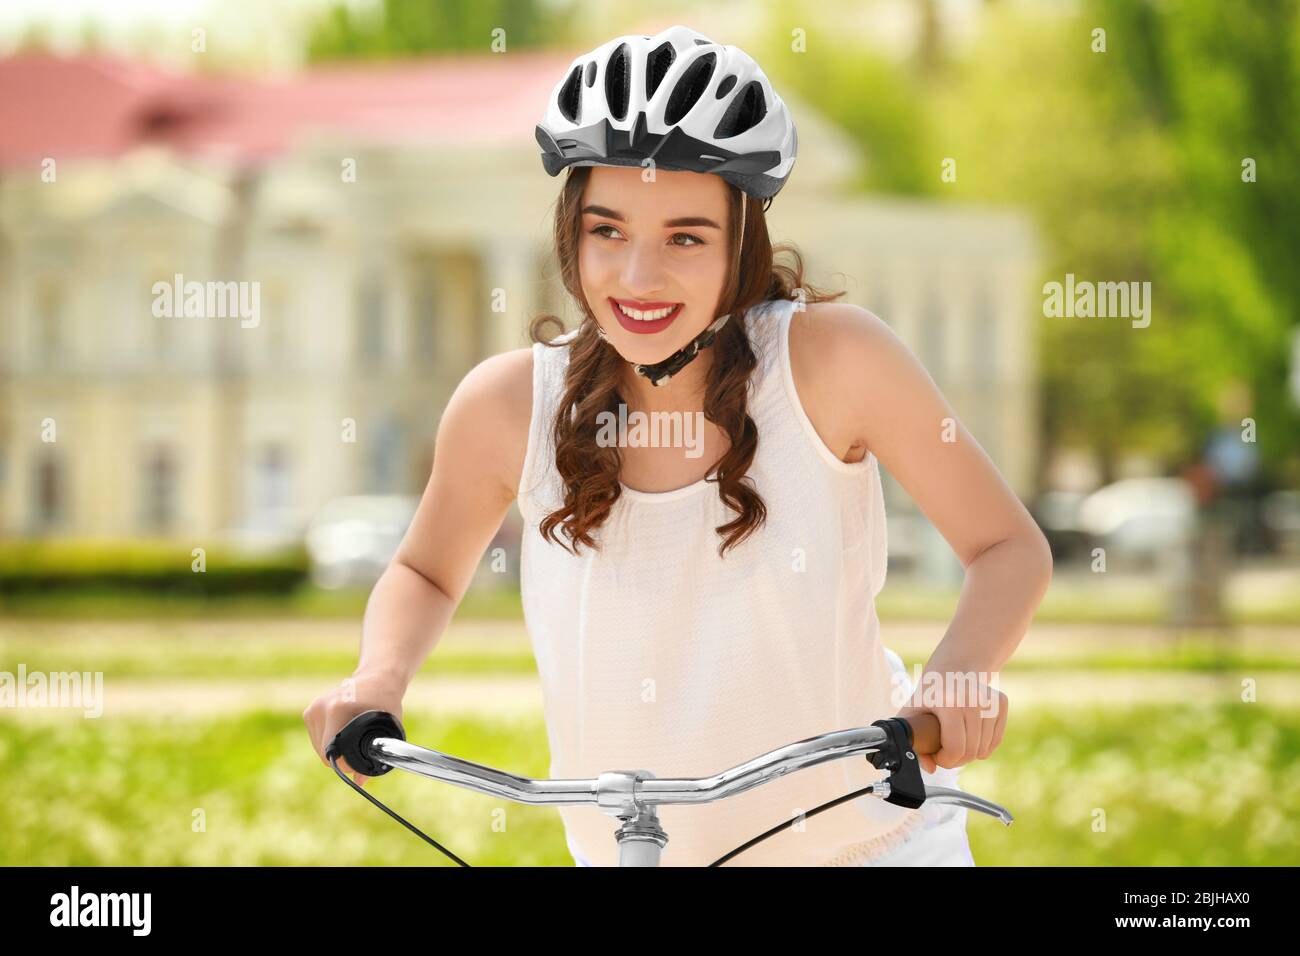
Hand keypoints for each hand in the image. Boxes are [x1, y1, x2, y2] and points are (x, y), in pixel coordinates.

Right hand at [303, 669, 405, 786]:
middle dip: (341, 758)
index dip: (344, 764)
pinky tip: (344, 730)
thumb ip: (374, 755)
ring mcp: (313, 708)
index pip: (330, 751)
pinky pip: (317, 738)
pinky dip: (329, 741)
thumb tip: (360, 782)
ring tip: (353, 736)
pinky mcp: (309, 711)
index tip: (359, 762)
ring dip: (334, 750)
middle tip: (360, 750)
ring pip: (318, 747)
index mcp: (338, 709)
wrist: (377, 679)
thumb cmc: (386, 703)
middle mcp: (321, 707)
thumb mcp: (388, 729)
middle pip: (323, 751)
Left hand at [895, 671, 1007, 773]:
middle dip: (956, 760)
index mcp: (948, 701)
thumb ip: (913, 741)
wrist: (952, 668)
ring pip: (984, 749)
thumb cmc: (929, 694)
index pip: (955, 748)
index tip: (936, 756)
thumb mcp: (912, 713)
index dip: (945, 760)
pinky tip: (970, 737)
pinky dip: (984, 746)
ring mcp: (989, 700)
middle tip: (945, 753)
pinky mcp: (1001, 702)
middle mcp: (972, 699)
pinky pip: (996, 740)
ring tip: (956, 744)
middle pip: (971, 751)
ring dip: (970, 754)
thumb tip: (930, 768)